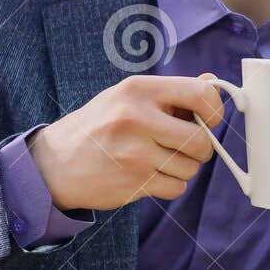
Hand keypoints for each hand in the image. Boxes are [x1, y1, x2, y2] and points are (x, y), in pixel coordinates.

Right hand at [28, 71, 224, 213]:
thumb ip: (171, 91)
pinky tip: (149, 174)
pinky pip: (177, 187)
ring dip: (183, 167)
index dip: (214, 110)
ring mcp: (135, 153)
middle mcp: (137, 118)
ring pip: (191, 167)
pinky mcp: (134, 182)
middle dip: (202, 147)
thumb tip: (211, 82)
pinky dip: (170, 184)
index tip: (208, 119)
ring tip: (159, 159)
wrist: (55, 164)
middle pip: (201, 139)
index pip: (200, 94)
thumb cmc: (99, 125)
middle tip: (186, 145)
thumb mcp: (128, 97)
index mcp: (138, 89)